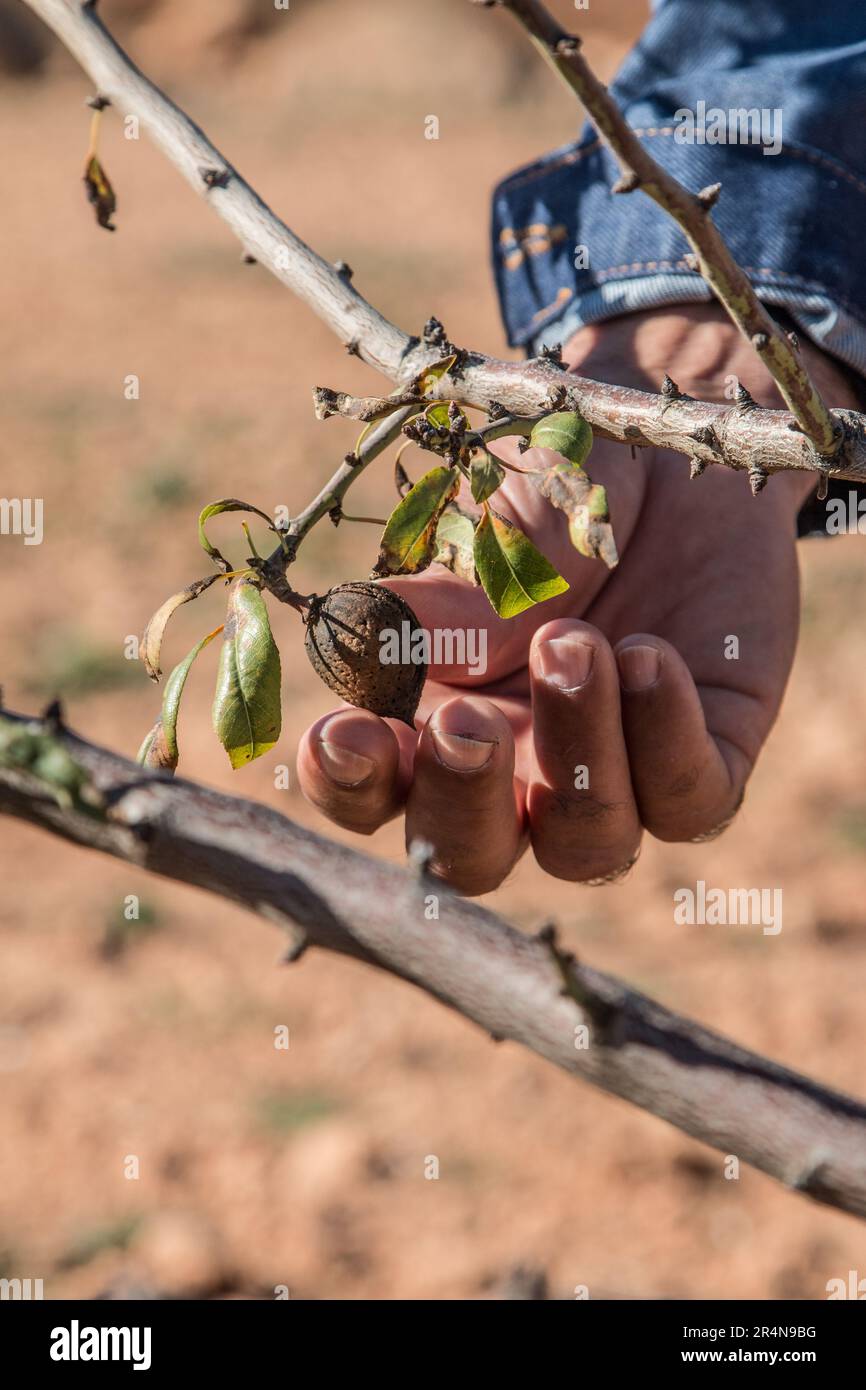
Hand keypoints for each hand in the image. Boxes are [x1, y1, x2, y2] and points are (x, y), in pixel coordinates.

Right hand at [297, 305, 857, 893]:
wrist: (687, 456)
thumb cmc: (566, 490)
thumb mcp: (501, 527)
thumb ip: (448, 596)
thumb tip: (358, 632)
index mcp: (434, 717)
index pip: (371, 791)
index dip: (346, 784)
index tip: (345, 731)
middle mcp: (518, 771)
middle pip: (471, 858)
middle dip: (460, 803)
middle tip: (462, 721)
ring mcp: (612, 776)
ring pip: (586, 848)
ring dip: (573, 757)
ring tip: (573, 643)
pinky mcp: (705, 761)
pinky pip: (687, 803)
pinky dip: (663, 737)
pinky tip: (651, 652)